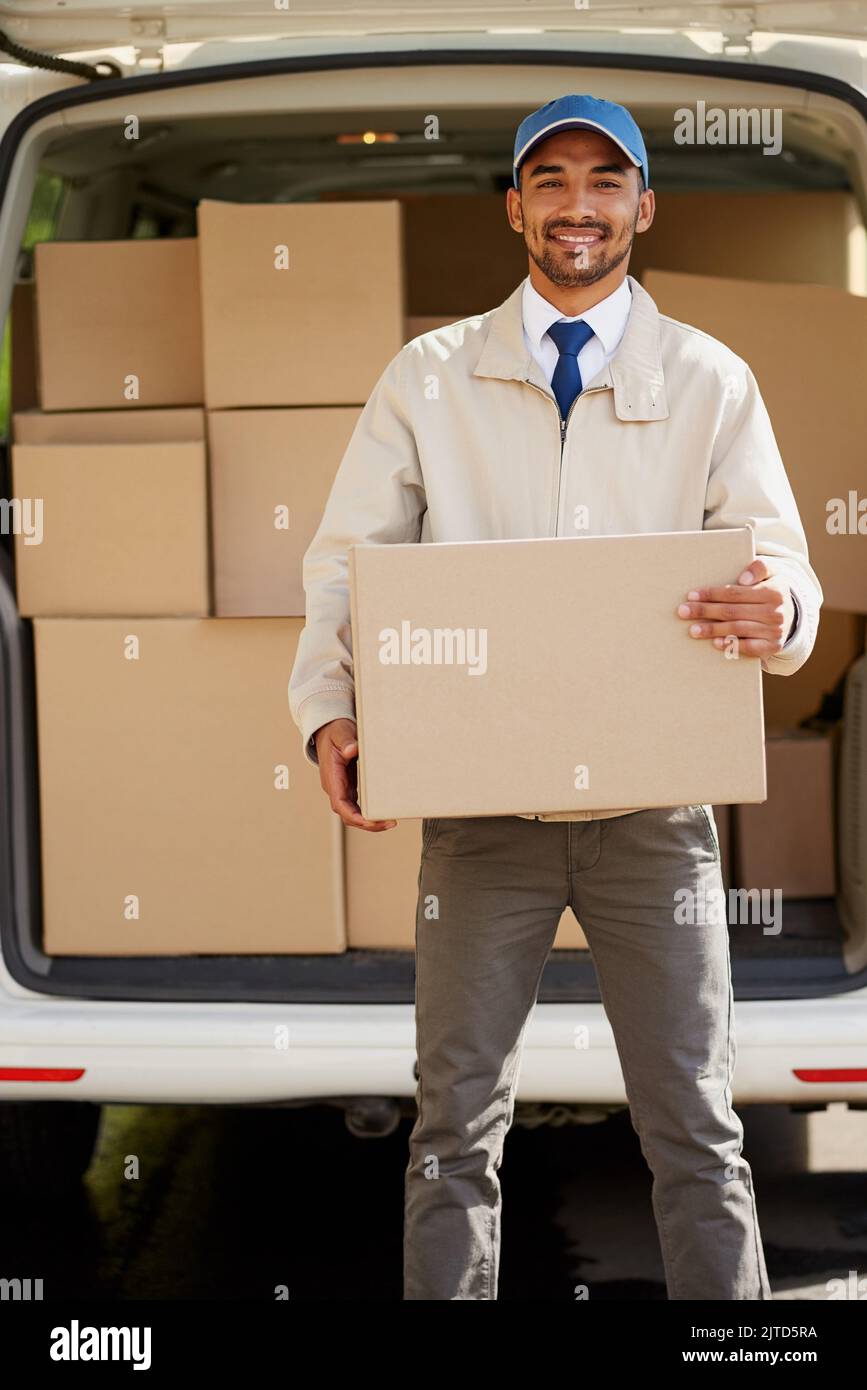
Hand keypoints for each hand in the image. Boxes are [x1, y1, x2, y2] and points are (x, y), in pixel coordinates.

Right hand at [314, 718, 396, 831]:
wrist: (328, 729)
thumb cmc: (334, 731)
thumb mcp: (340, 732)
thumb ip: (345, 741)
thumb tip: (351, 750)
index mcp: (331, 777)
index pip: (339, 804)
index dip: (354, 816)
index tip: (369, 821)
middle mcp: (335, 787)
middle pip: (348, 814)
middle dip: (367, 823)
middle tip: (389, 822)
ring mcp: (342, 788)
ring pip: (353, 812)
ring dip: (370, 820)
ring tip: (390, 821)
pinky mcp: (349, 786)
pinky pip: (358, 805)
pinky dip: (369, 811)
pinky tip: (383, 811)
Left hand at [676, 557, 794, 658]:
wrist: (792, 613)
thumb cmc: (771, 589)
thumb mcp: (772, 571)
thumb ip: (759, 567)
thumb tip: (743, 579)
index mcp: (774, 591)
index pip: (735, 593)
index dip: (711, 594)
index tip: (691, 595)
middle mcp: (775, 612)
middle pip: (732, 611)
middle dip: (705, 611)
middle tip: (683, 612)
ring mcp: (775, 631)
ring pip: (737, 629)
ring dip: (712, 630)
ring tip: (693, 630)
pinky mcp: (773, 647)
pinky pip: (749, 647)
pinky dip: (731, 645)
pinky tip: (715, 643)